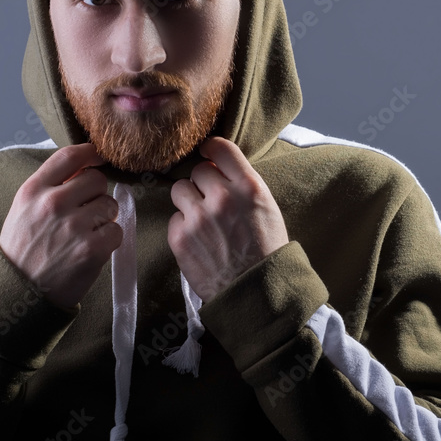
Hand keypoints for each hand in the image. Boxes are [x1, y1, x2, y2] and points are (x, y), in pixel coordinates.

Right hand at [0, 143, 121, 309]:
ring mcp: (73, 226)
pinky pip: (116, 230)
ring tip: (85, 234)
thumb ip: (49, 187)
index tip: (100, 156)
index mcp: (33, 190)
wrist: (20, 293)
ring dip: (104, 218)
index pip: (69, 156)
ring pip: (110, 204)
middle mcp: (53, 203)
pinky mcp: (92, 248)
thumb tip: (84, 168)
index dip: (90, 152)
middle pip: (96, 179)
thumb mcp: (24, 210)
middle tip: (86, 212)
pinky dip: (109, 240)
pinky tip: (92, 249)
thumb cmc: (23, 250)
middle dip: (97, 194)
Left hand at [168, 137, 288, 301]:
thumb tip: (218, 166)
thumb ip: (242, 184)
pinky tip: (199, 240)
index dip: (211, 149)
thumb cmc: (266, 250)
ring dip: (189, 201)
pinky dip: (183, 227)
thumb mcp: (266, 208)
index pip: (220, 147)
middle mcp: (222, 197)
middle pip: (198, 169)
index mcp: (249, 186)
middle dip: (203, 182)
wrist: (256, 293)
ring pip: (180, 190)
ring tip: (203, 219)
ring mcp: (198, 218)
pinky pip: (174, 218)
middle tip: (211, 200)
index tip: (208, 154)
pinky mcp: (180, 237)